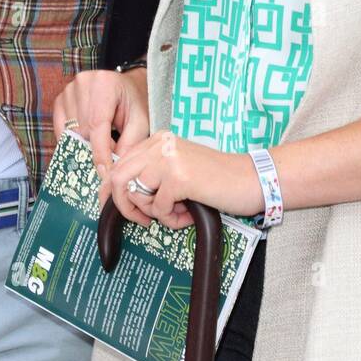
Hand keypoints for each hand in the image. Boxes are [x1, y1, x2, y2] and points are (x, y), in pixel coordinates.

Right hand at [53, 67, 148, 178]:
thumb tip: (112, 170)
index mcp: (105, 83)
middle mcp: (83, 83)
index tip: (104, 173)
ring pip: (71, 133)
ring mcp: (69, 90)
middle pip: (83, 130)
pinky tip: (89, 138)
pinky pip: (61, 129)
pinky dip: (74, 139)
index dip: (100, 152)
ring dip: (86, 144)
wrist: (127, 86)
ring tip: (106, 140)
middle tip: (112, 154)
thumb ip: (129, 145)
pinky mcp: (60, 99)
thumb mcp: (140, 122)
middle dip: (96, 149)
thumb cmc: (135, 103)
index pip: (97, 125)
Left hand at [102, 131, 263, 229]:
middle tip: (144, 220)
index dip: (111, 189)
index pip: (120, 163)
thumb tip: (123, 194)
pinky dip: (172, 220)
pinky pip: (159, 209)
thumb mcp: (179, 167)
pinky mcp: (179, 178)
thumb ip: (153, 174)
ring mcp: (169, 159)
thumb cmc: (218, 179)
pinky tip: (189, 214)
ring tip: (179, 212)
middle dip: (125, 205)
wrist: (251, 179)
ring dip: (156, 213)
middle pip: (119, 177)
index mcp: (159, 139)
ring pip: (138, 195)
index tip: (109, 206)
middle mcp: (161, 144)